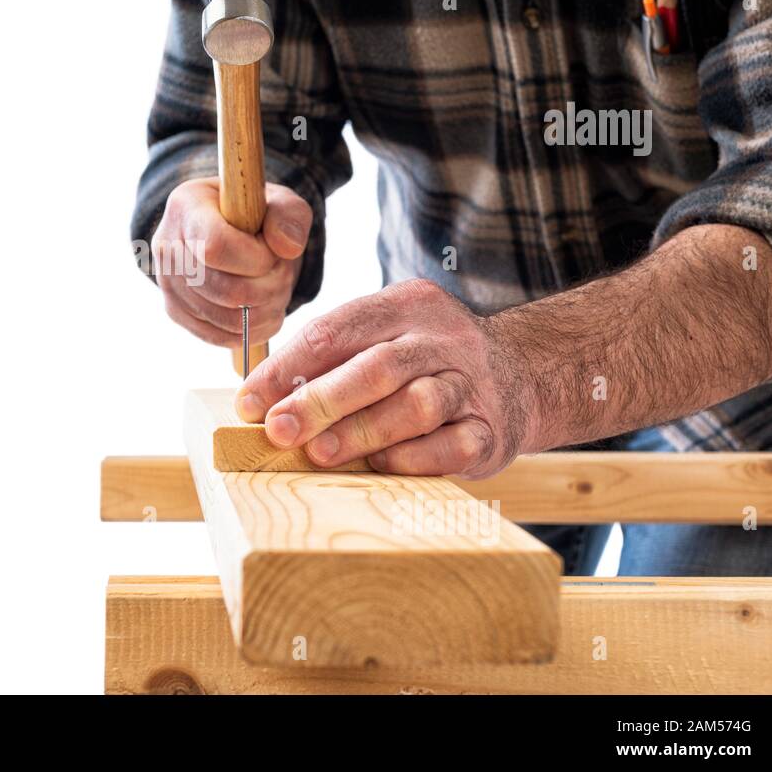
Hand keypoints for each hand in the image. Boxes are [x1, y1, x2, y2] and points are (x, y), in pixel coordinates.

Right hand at [151, 177, 310, 347]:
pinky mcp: (175, 311)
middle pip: (223, 289)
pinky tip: (264, 310)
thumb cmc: (255, 214)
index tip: (272, 253)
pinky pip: (218, 336)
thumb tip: (287, 247)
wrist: (229, 232)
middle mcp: (167, 245)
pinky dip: (251, 330)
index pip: (215, 246)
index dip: (255, 259)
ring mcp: (166, 282)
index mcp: (186, 206)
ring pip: (225, 318)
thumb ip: (290, 216)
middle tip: (283, 275)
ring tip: (275, 289)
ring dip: (265, 311)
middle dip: (269, 288)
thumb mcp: (280, 203)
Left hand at [234, 279, 534, 477]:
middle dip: (320, 400)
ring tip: (322, 454)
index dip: (288, 367)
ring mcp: (472, 384)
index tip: (250, 401)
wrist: (520, 376)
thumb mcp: (383, 338)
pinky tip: (380, 467)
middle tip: (279, 430)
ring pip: (417, 405)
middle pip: (377, 366)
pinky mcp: (491, 430)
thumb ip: (330, 360)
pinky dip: (411, 459)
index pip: (336, 329)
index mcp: (407, 305)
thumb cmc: (423, 362)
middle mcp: (443, 338)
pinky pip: (450, 446)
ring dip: (363, 432)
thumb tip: (260, 401)